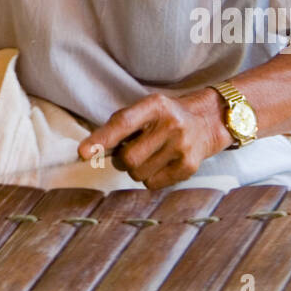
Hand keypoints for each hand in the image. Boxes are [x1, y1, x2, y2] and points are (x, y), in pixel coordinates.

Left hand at [78, 89, 231, 189]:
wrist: (207, 121)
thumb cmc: (166, 116)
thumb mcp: (147, 108)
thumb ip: (121, 124)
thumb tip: (91, 150)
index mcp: (155, 105)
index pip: (123, 123)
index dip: (101, 139)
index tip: (83, 152)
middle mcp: (171, 125)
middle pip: (128, 158)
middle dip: (122, 159)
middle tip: (131, 150)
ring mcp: (181, 147)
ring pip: (138, 174)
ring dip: (136, 169)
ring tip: (150, 154)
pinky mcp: (188, 167)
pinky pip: (152, 184)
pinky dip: (150, 177)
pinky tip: (161, 163)